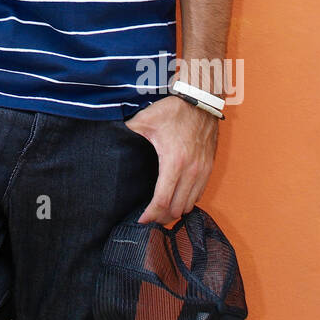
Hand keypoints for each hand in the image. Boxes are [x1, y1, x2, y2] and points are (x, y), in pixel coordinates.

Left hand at [125, 96, 218, 224]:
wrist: (200, 100)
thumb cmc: (174, 110)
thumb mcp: (145, 119)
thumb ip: (127, 131)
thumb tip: (110, 138)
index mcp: (174, 162)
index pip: (162, 201)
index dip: (150, 214)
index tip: (141, 219)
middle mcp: (191, 171)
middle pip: (176, 209)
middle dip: (161, 217)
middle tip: (148, 217)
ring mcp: (202, 171)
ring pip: (189, 205)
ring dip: (175, 211)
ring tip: (160, 211)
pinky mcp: (209, 168)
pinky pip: (199, 194)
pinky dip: (187, 201)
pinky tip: (176, 199)